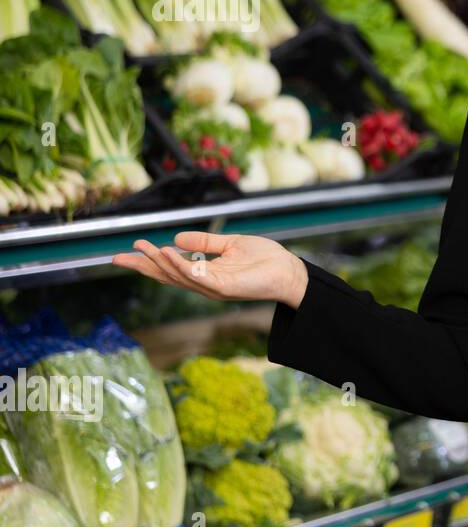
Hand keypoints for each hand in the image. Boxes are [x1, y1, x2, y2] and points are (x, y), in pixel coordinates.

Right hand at [111, 231, 307, 306]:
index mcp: (205, 273)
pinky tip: (166, 253)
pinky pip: (196, 276)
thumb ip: (205, 243)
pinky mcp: (224, 287)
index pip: (171, 268)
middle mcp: (205, 283)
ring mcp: (213, 287)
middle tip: (116, 257)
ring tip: (140, 249)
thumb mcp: (230, 245)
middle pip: (167, 275)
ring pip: (178, 276)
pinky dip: (180, 265)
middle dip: (142, 267)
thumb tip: (176, 239)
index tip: (130, 250)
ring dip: (157, 262)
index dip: (150, 261)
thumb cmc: (266, 260)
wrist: (291, 272)